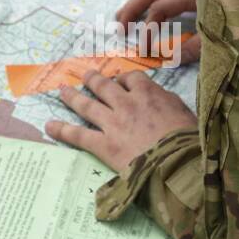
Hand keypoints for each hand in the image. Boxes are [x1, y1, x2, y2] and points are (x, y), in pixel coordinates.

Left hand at [46, 71, 196, 172]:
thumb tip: (162, 101)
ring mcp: (113, 123)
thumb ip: (170, 104)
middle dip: (93, 79)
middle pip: (104, 86)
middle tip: (85, 74)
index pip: (132, 78)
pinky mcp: (104, 145)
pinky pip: (78, 135)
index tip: (120, 80)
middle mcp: (127, 104)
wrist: (180, 164)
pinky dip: (62, 130)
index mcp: (149, 94)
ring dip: (73, 97)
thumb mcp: (185, 114)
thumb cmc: (189, 140)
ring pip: (87, 105)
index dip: (123, 79)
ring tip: (62, 91)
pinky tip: (49, 126)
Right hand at [116, 0, 199, 64]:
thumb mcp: (219, 37)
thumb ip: (194, 47)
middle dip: (131, 9)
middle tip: (119, 29)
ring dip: (139, 1)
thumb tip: (170, 58)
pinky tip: (149, 6)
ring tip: (126, 17)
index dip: (147, 30)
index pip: (159, 9)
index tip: (143, 50)